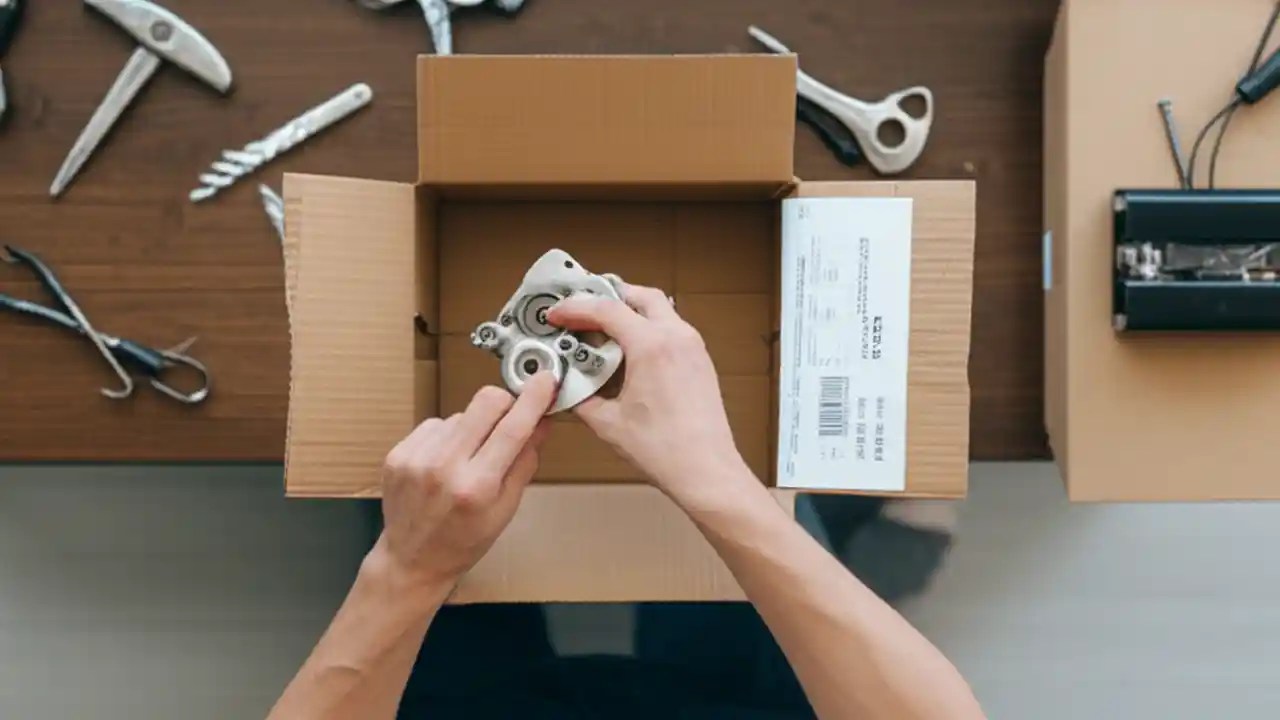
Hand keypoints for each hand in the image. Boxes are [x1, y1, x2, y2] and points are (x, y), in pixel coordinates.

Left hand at [374, 373, 556, 589]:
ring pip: (461, 413)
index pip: (512, 429)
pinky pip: (435, 424)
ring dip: (473, 428)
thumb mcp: (506, 509)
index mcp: (477, 487)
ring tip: (468, 459)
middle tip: (509, 420)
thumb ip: (525, 462)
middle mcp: (444, 467)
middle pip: (485, 403)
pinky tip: (444, 462)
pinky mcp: (398, 453)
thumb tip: (542, 421)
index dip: (533, 399)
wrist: (412, 560)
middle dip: (505, 403)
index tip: (546, 379)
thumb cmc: (465, 541)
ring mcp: (417, 458)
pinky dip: (447, 436)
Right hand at [547, 285, 752, 503]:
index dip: (576, 308)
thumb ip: (580, 397)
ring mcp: (693, 347)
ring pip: (660, 310)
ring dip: (631, 312)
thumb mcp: (608, 423)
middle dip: (608, 296)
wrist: (706, 471)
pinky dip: (648, 329)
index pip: (607, 309)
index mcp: (652, 346)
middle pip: (640, 296)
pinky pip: (672, 330)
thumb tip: (564, 385)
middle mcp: (677, 338)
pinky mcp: (700, 362)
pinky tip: (630, 352)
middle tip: (583, 309)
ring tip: (603, 329)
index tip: (557, 314)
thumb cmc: (665, 450)